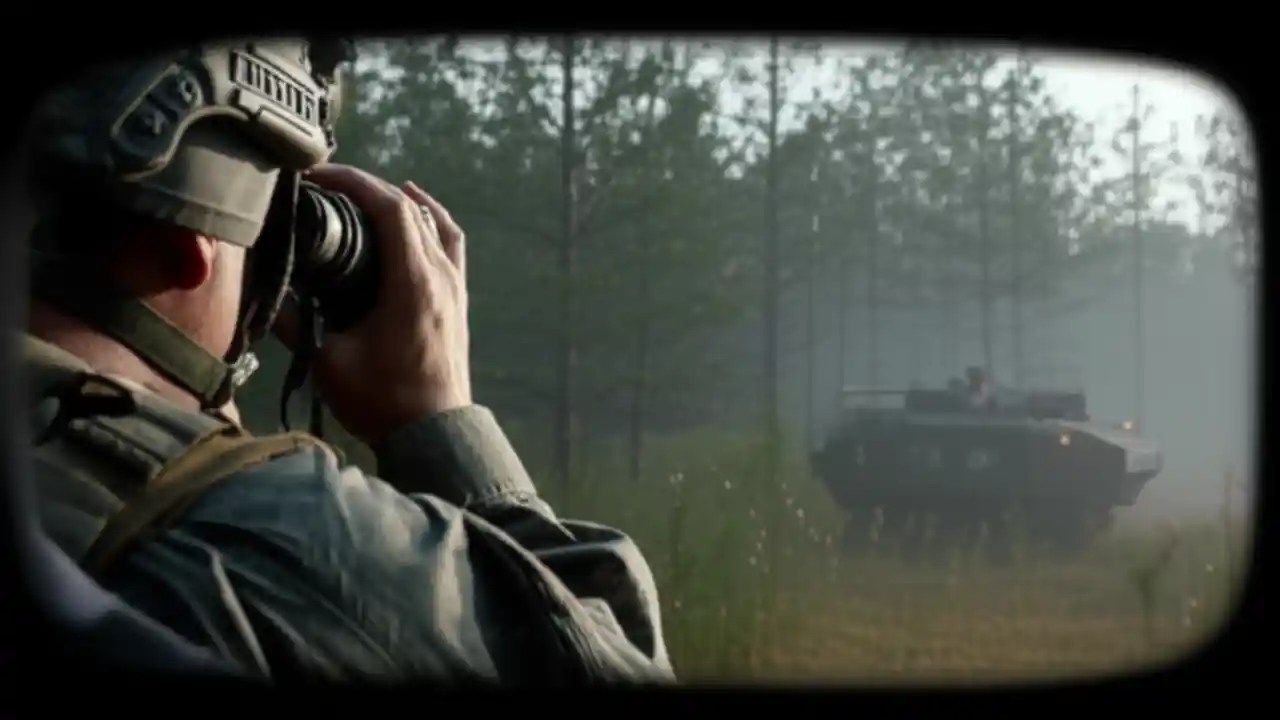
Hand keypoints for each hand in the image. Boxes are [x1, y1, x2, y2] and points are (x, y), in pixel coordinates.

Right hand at [274, 164, 471, 446]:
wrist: (433, 435)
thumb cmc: (382, 402)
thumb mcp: (327, 362)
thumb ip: (295, 321)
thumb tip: (268, 290)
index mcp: (413, 283)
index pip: (390, 208)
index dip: (353, 182)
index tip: (317, 177)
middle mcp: (441, 277)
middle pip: (410, 208)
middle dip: (367, 188)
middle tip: (327, 185)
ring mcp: (455, 287)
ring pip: (434, 222)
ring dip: (399, 200)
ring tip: (363, 193)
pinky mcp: (458, 300)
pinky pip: (449, 242)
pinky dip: (430, 219)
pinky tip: (413, 211)